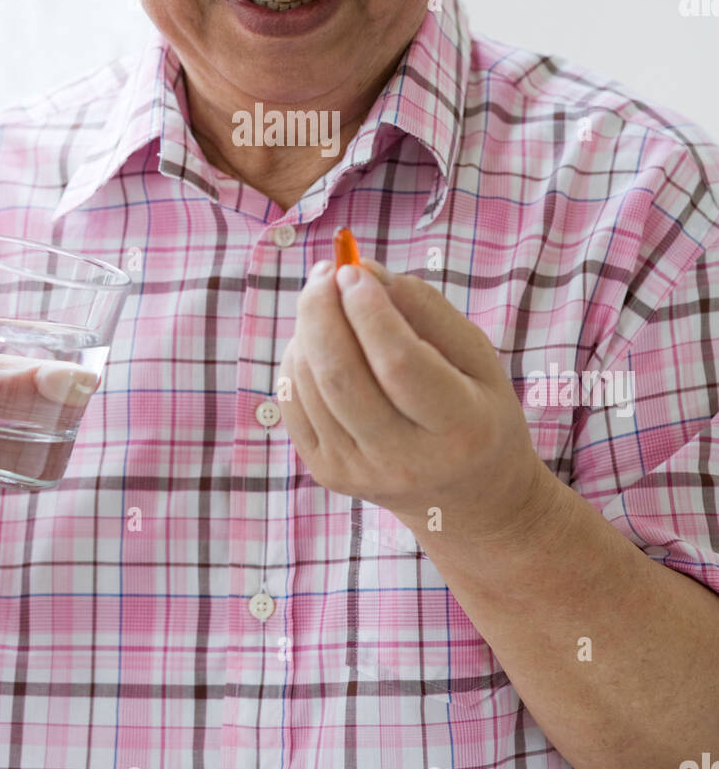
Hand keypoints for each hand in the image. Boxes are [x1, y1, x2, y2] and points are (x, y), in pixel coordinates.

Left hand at [277, 258, 546, 543]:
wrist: (464, 499)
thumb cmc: (475, 411)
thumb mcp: (475, 356)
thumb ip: (424, 308)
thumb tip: (362, 270)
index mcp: (459, 429)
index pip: (398, 363)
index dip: (368, 309)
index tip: (354, 268)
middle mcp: (406, 461)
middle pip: (340, 375)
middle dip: (322, 309)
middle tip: (326, 271)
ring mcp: (359, 473)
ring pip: (310, 384)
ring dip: (308, 329)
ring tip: (328, 303)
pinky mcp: (326, 473)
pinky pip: (292, 402)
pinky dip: (297, 359)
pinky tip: (319, 342)